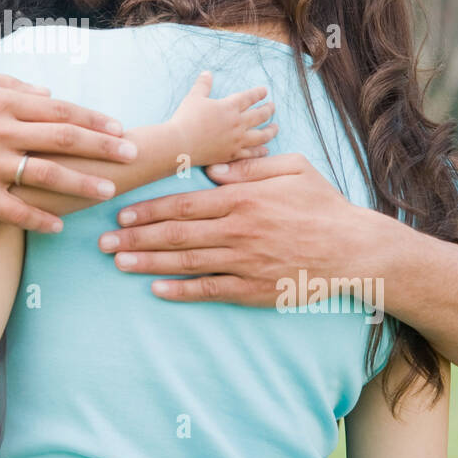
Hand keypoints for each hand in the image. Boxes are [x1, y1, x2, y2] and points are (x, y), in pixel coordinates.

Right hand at [0, 64, 138, 232]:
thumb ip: (7, 81)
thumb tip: (48, 92)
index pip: (59, 109)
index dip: (93, 119)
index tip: (119, 128)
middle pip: (63, 138)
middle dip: (103, 147)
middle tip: (132, 154)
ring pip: (47, 174)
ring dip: (83, 183)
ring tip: (109, 191)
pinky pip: (15, 209)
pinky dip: (40, 218)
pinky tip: (60, 225)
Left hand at [97, 153, 375, 303]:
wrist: (355, 249)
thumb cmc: (323, 204)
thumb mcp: (292, 168)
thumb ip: (249, 166)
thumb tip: (212, 168)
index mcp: (242, 198)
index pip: (183, 204)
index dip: (149, 209)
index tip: (121, 211)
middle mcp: (237, 230)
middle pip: (175, 234)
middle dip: (134, 237)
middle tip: (102, 241)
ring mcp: (244, 262)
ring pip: (186, 262)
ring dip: (148, 263)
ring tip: (118, 262)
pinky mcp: (254, 289)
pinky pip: (210, 290)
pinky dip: (181, 290)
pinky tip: (156, 289)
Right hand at [166, 72, 275, 167]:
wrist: (180, 143)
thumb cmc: (185, 119)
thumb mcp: (194, 97)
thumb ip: (203, 85)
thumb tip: (207, 72)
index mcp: (229, 107)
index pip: (249, 97)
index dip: (259, 93)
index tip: (265, 91)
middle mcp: (238, 123)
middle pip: (260, 115)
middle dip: (269, 109)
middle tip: (273, 107)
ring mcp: (237, 140)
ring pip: (261, 135)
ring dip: (271, 130)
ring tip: (275, 127)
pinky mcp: (232, 154)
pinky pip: (251, 153)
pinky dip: (260, 151)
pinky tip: (265, 150)